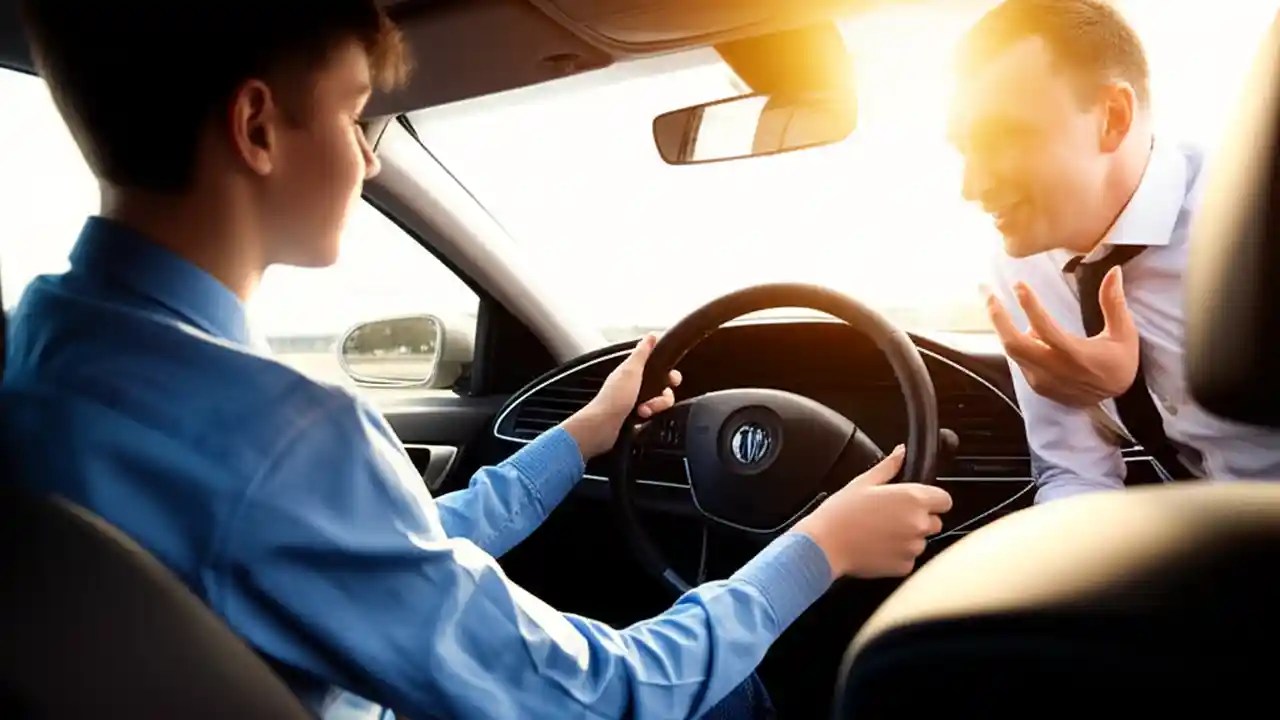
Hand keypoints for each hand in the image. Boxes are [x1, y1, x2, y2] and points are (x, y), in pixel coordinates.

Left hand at [561, 333, 682, 459]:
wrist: (603, 427)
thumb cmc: (614, 398)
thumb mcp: (631, 370)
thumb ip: (642, 352)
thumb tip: (652, 335)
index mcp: (633, 371)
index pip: (658, 367)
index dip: (669, 373)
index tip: (672, 379)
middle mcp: (634, 385)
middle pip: (663, 387)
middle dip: (664, 395)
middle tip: (659, 397)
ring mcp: (635, 401)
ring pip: (659, 402)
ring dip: (656, 406)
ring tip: (644, 410)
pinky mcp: (635, 417)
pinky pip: (652, 414)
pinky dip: (649, 416)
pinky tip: (640, 417)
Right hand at [791, 446, 951, 578]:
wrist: (824, 546)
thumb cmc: (840, 513)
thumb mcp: (863, 482)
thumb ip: (889, 466)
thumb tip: (901, 452)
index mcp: (912, 498)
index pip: (945, 500)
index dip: (932, 500)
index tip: (916, 501)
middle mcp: (918, 523)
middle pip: (935, 521)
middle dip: (919, 519)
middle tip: (891, 517)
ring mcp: (913, 547)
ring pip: (921, 541)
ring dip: (908, 537)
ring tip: (880, 533)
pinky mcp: (904, 566)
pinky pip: (909, 558)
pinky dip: (898, 555)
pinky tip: (877, 547)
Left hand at [987, 267, 1138, 407]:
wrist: (1114, 400)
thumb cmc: (1119, 363)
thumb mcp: (1124, 334)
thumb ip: (1114, 303)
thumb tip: (1114, 271)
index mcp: (1076, 355)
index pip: (1045, 328)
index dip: (1030, 306)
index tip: (1018, 285)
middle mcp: (1054, 369)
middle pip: (1014, 344)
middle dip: (997, 317)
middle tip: (988, 293)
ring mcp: (1042, 380)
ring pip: (1012, 352)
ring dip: (1002, 326)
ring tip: (997, 303)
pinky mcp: (1036, 386)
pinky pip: (1018, 360)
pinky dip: (1015, 341)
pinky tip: (1017, 327)